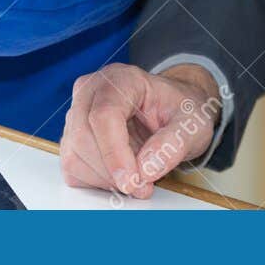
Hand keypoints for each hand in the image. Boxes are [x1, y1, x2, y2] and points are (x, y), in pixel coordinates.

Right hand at [59, 62, 222, 198]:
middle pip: (84, 137)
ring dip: (106, 179)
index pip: (104, 115)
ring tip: (137, 174)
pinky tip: (120, 174)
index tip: (134, 182)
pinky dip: (96, 182)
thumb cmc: (179, 112)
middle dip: (114, 172)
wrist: (172, 113)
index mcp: (122, 79)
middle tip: (143, 186)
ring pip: (75, 156)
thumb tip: (145, 169)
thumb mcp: (193, 124)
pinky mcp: (71, 138)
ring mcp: (77, 114)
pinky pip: (72, 169)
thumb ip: (174, 143)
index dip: (115, 154)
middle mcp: (92, 91)